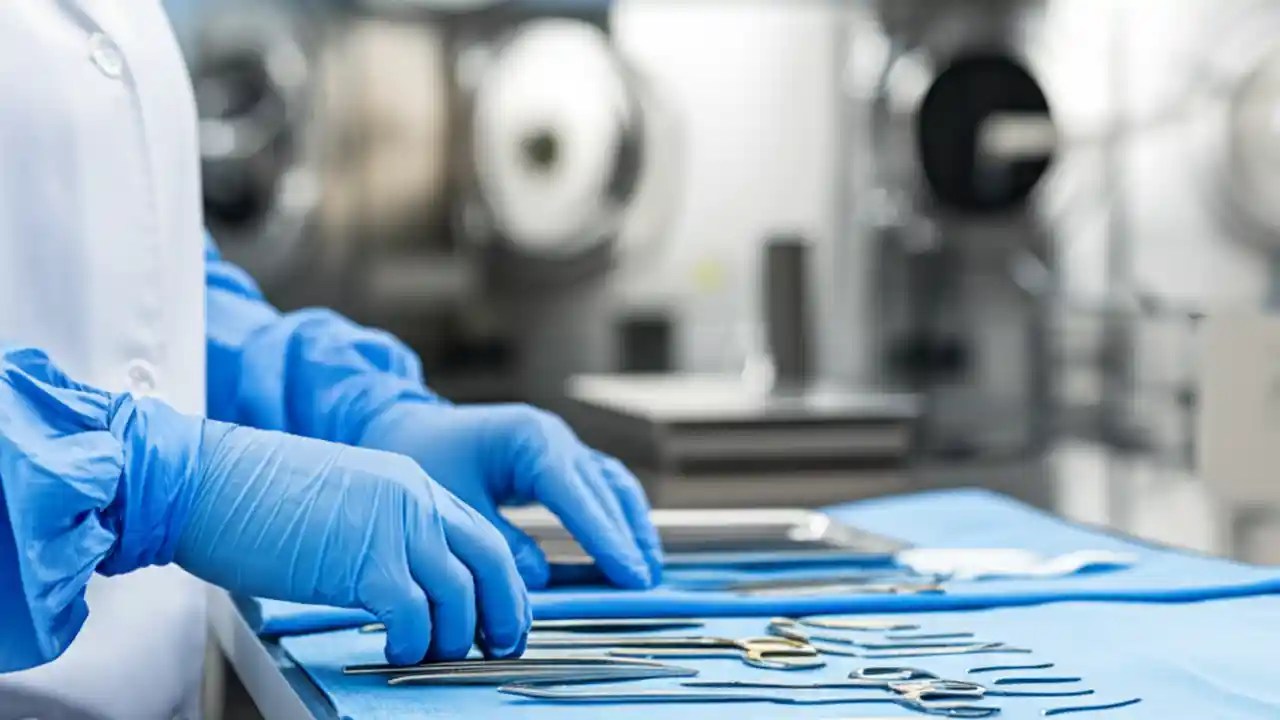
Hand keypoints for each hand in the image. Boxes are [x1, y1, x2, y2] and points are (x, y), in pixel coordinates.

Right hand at [175, 422, 530, 663]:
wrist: (202, 480)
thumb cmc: (254, 498)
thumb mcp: (342, 502)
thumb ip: (383, 532)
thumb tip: (406, 583)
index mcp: (408, 484)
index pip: (479, 533)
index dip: (500, 581)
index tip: (501, 615)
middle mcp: (411, 500)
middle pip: (489, 560)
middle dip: (504, 611)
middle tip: (499, 646)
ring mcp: (391, 528)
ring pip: (459, 593)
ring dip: (453, 636)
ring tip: (434, 656)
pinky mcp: (363, 561)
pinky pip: (414, 615)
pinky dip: (414, 643)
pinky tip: (398, 652)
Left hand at [358, 402, 662, 589]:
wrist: (407, 426)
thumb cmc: (427, 459)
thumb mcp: (456, 504)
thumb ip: (500, 543)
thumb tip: (540, 578)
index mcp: (530, 439)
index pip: (577, 494)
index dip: (605, 538)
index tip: (629, 574)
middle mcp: (554, 436)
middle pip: (604, 489)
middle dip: (626, 537)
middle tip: (644, 583)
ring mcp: (561, 444)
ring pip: (612, 485)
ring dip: (632, 527)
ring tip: (646, 571)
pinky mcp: (559, 459)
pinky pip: (600, 487)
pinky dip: (616, 516)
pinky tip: (626, 549)